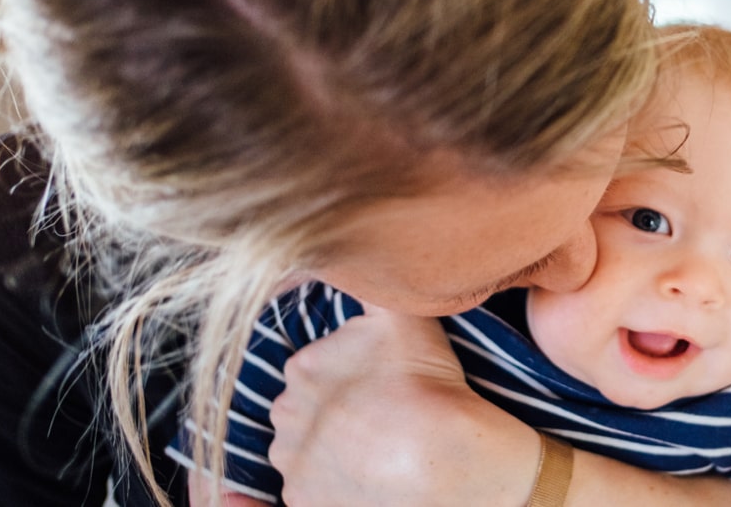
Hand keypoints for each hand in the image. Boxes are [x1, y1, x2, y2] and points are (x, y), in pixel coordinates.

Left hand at [268, 307, 539, 506]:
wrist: (445, 458)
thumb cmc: (427, 385)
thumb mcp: (403, 315)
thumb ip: (372, 282)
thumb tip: (352, 250)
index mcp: (302, 367)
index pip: (317, 369)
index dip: (351, 377)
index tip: (381, 385)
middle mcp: (286, 416)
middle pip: (307, 411)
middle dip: (335, 413)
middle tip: (381, 415)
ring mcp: (294, 464)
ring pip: (308, 451)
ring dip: (332, 450)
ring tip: (378, 448)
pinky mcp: (304, 503)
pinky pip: (312, 491)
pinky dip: (332, 486)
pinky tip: (367, 477)